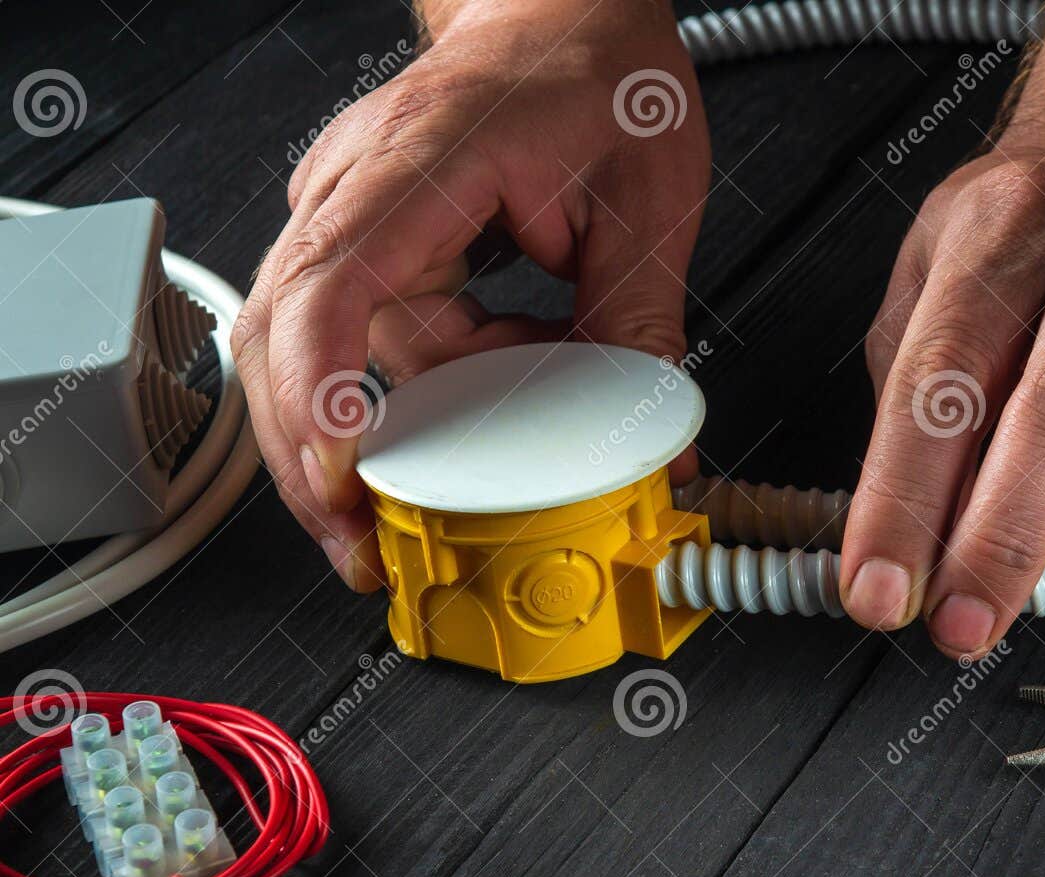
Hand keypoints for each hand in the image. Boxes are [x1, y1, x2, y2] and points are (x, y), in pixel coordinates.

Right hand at [233, 0, 709, 589]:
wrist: (567, 16)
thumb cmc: (599, 77)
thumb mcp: (649, 208)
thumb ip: (640, 328)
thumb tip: (645, 442)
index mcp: (426, 162)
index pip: (334, 287)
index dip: (324, 394)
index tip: (342, 474)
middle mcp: (360, 191)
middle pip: (287, 343)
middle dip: (321, 462)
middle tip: (366, 547)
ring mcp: (351, 217)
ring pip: (335, 357)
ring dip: (402, 424)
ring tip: (479, 452)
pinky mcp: (365, 246)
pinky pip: (368, 342)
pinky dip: (420, 391)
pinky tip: (484, 396)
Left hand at [841, 123, 1044, 656]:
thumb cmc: (1020, 231)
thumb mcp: (926, 271)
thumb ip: (911, 394)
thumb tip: (909, 534)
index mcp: (1007, 231)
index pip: (945, 378)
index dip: (905, 498)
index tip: (878, 589)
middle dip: (1006, 541)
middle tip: (959, 627)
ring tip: (1033, 510)